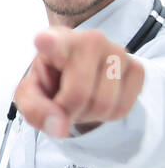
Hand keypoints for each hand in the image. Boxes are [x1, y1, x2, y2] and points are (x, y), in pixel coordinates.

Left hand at [14, 27, 144, 138]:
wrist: (76, 78)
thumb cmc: (50, 81)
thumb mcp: (30, 96)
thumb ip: (35, 110)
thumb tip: (60, 128)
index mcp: (55, 40)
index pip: (52, 41)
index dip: (49, 42)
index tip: (43, 41)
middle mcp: (90, 39)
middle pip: (79, 94)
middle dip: (68, 111)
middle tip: (62, 103)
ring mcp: (118, 51)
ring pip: (104, 105)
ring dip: (88, 115)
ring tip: (79, 100)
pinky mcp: (137, 67)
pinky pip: (122, 109)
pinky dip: (107, 116)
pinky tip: (97, 99)